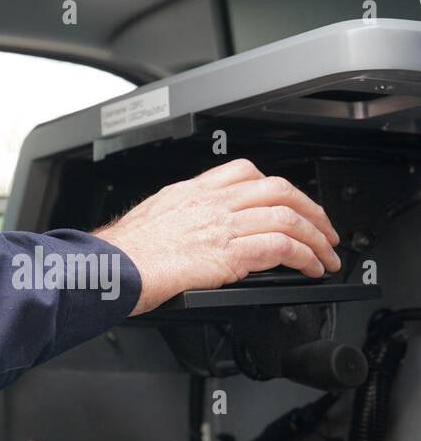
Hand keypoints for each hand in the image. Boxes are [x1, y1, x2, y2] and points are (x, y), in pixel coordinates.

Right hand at [93, 158, 340, 315]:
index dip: (276, 186)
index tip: (288, 203)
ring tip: (326, 255)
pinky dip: (305, 257)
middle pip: (277, 189)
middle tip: (323, 228)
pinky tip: (310, 268)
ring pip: (287, 217)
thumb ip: (180, 217)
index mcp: (190, 192)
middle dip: (310, 208)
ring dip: (316, 238)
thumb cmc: (124, 252)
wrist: (113, 266)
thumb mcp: (151, 217)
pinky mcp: (229, 253)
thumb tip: (196, 230)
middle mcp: (210, 202)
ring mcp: (221, 225)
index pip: (245, 172)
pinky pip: (282, 247)